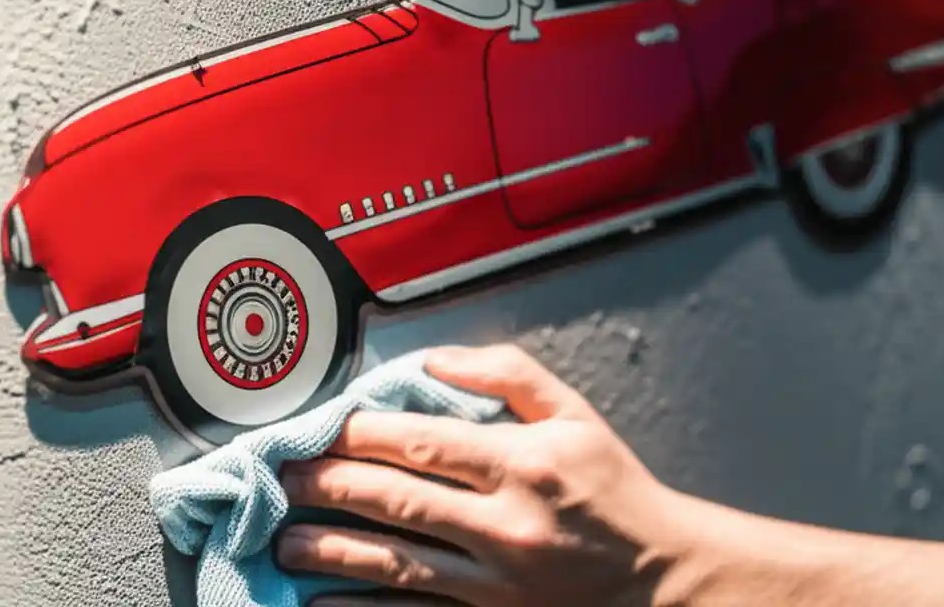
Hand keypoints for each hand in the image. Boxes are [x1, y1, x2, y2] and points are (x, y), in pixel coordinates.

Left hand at [276, 345, 689, 606]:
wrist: (661, 578)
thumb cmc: (613, 491)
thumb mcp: (576, 415)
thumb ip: (507, 376)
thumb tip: (434, 360)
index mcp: (523, 464)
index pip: (424, 443)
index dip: (362, 434)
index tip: (321, 427)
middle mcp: (506, 524)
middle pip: (398, 500)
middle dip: (330, 485)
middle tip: (282, 476)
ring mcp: (497, 582)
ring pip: (396, 561)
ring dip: (331, 549)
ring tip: (282, 538)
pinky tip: (321, 601)